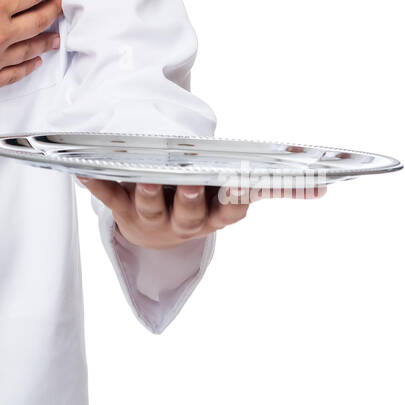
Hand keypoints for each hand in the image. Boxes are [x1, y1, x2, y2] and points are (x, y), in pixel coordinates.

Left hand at [75, 177, 327, 248]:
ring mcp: (153, 220)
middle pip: (188, 214)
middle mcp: (185, 223)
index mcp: (213, 217)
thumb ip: (272, 188)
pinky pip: (109, 198)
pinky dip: (96, 185)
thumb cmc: (200, 201)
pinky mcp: (124, 213)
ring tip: (142, 180)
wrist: (157, 231)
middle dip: (188, 199)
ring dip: (146, 194)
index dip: (234, 199)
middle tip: (188, 182)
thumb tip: (322, 185)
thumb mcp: (231, 199)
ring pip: (149, 210)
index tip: (239, 184)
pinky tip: (82, 172)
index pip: (229, 211)